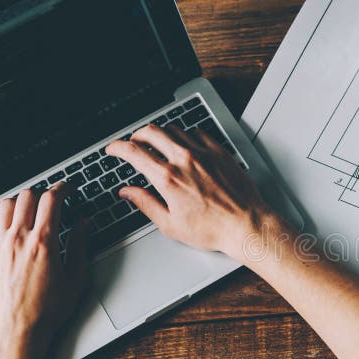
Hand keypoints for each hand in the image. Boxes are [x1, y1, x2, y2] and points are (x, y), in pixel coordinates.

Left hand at [0, 185, 87, 358]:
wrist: (16, 330)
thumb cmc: (47, 309)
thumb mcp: (76, 277)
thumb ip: (80, 244)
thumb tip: (84, 223)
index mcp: (44, 242)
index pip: (51, 199)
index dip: (63, 187)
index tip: (70, 188)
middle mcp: (18, 239)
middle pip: (27, 195)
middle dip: (43, 193)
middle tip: (54, 200)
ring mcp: (0, 245)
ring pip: (6, 204)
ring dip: (21, 202)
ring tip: (33, 210)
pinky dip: (3, 217)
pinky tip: (13, 226)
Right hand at [105, 125, 283, 259]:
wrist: (246, 225)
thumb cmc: (213, 229)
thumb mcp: (170, 224)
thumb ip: (145, 204)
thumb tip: (128, 192)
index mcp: (168, 178)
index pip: (133, 152)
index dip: (117, 147)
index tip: (113, 149)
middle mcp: (185, 160)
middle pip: (152, 132)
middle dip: (136, 134)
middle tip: (134, 143)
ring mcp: (204, 154)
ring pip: (175, 129)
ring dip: (161, 133)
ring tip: (158, 143)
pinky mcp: (221, 153)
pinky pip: (199, 133)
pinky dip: (186, 135)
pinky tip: (186, 143)